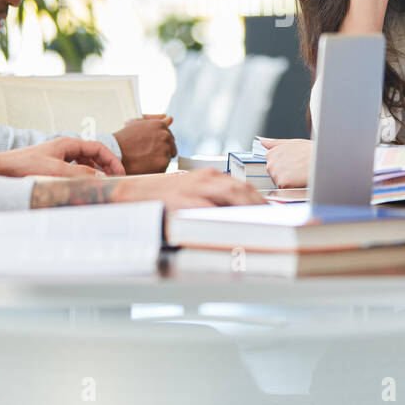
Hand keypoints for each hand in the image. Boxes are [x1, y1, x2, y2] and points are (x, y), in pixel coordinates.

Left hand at [6, 137, 125, 176]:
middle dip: (106, 166)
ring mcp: (59, 155)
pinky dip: (82, 175)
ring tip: (101, 183)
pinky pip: (73, 168)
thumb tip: (101, 177)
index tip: (121, 172)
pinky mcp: (52, 164)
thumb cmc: (26, 166)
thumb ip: (80, 173)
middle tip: (115, 179)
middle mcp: (65, 147)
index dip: (112, 160)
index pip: (98, 148)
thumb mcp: (56, 170)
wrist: (3, 168)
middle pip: (93, 154)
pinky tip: (82, 184)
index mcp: (68, 143)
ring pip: (84, 162)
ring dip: (94, 171)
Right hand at [114, 114, 176, 173]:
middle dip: (162, 152)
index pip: (169, 136)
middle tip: (148, 155)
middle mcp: (165, 136)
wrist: (115, 153)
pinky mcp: (163, 163)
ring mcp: (165, 149)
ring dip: (159, 160)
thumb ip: (155, 120)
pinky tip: (145, 166)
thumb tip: (170, 118)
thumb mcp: (138, 124)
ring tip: (144, 160)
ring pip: (168, 158)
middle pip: (172, 147)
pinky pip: (164, 168)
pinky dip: (156, 169)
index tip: (152, 147)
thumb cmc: (124, 139)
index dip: (160, 143)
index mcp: (160, 125)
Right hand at [114, 169, 265, 210]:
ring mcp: (194, 188)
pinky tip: (231, 228)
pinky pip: (208, 209)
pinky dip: (222, 218)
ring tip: (260, 224)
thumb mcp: (190, 192)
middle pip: (241, 190)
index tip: (270, 212)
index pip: (242, 185)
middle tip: (272, 221)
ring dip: (247, 209)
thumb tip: (234, 216)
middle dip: (259, 205)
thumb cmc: (162, 196)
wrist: (131, 193)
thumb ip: (211, 199)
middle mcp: (205, 178)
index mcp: (208, 175)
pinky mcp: (182, 200)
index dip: (258, 199)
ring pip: (230, 196)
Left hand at [259, 137, 311, 188]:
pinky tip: (299, 180)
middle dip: (284, 175)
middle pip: (274, 175)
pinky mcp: (282, 183)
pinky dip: (292, 187)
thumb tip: (264, 142)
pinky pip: (285, 190)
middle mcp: (271, 164)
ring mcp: (276, 174)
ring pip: (279, 183)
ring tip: (299, 174)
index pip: (271, 165)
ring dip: (288, 182)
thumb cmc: (310, 152)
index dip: (283, 166)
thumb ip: (275, 144)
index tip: (291, 164)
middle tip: (297, 169)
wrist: (323, 160)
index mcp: (271, 154)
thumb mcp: (292, 143)